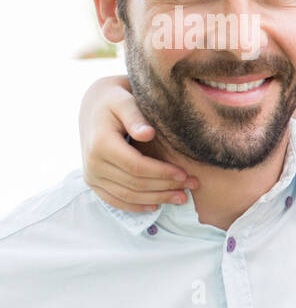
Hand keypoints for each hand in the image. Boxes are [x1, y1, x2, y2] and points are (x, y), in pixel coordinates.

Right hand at [79, 76, 196, 211]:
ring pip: (128, 196)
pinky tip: (157, 205)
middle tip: (193, 185)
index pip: (137, 166)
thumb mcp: (125, 101)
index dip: (162, 173)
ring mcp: (91, 175)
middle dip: (166, 187)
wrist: (94, 107)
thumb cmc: (116, 101)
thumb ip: (136, 117)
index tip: (185, 174)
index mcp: (101, 144)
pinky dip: (137, 206)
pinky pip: (115, 201)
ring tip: (182, 197)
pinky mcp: (93, 182)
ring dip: (157, 199)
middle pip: (135, 184)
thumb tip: (147, 133)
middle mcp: (92, 163)